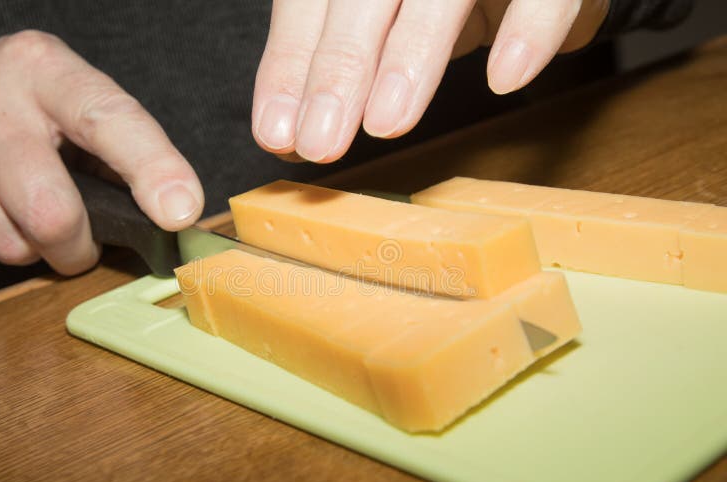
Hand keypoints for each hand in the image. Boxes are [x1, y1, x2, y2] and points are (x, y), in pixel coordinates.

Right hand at [0, 31, 203, 274]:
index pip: (108, 119)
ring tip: (25, 212)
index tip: (180, 210)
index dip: (152, 169)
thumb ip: (119, 148)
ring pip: (8, 244)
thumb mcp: (69, 98)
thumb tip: (172, 210)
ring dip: (30, 248)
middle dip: (76, 246)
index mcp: (44, 69)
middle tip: (80, 239)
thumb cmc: (17, 101)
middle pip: (51, 212)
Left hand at [252, 0, 608, 162]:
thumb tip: (286, 132)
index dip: (293, 66)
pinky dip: (529, 30)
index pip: (312, 2)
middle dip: (339, 72)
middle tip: (320, 142)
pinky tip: (503, 79)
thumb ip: (336, 66)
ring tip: (386, 123)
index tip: (278, 134)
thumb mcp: (381, 25)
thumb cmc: (445, 2)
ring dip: (412, 56)